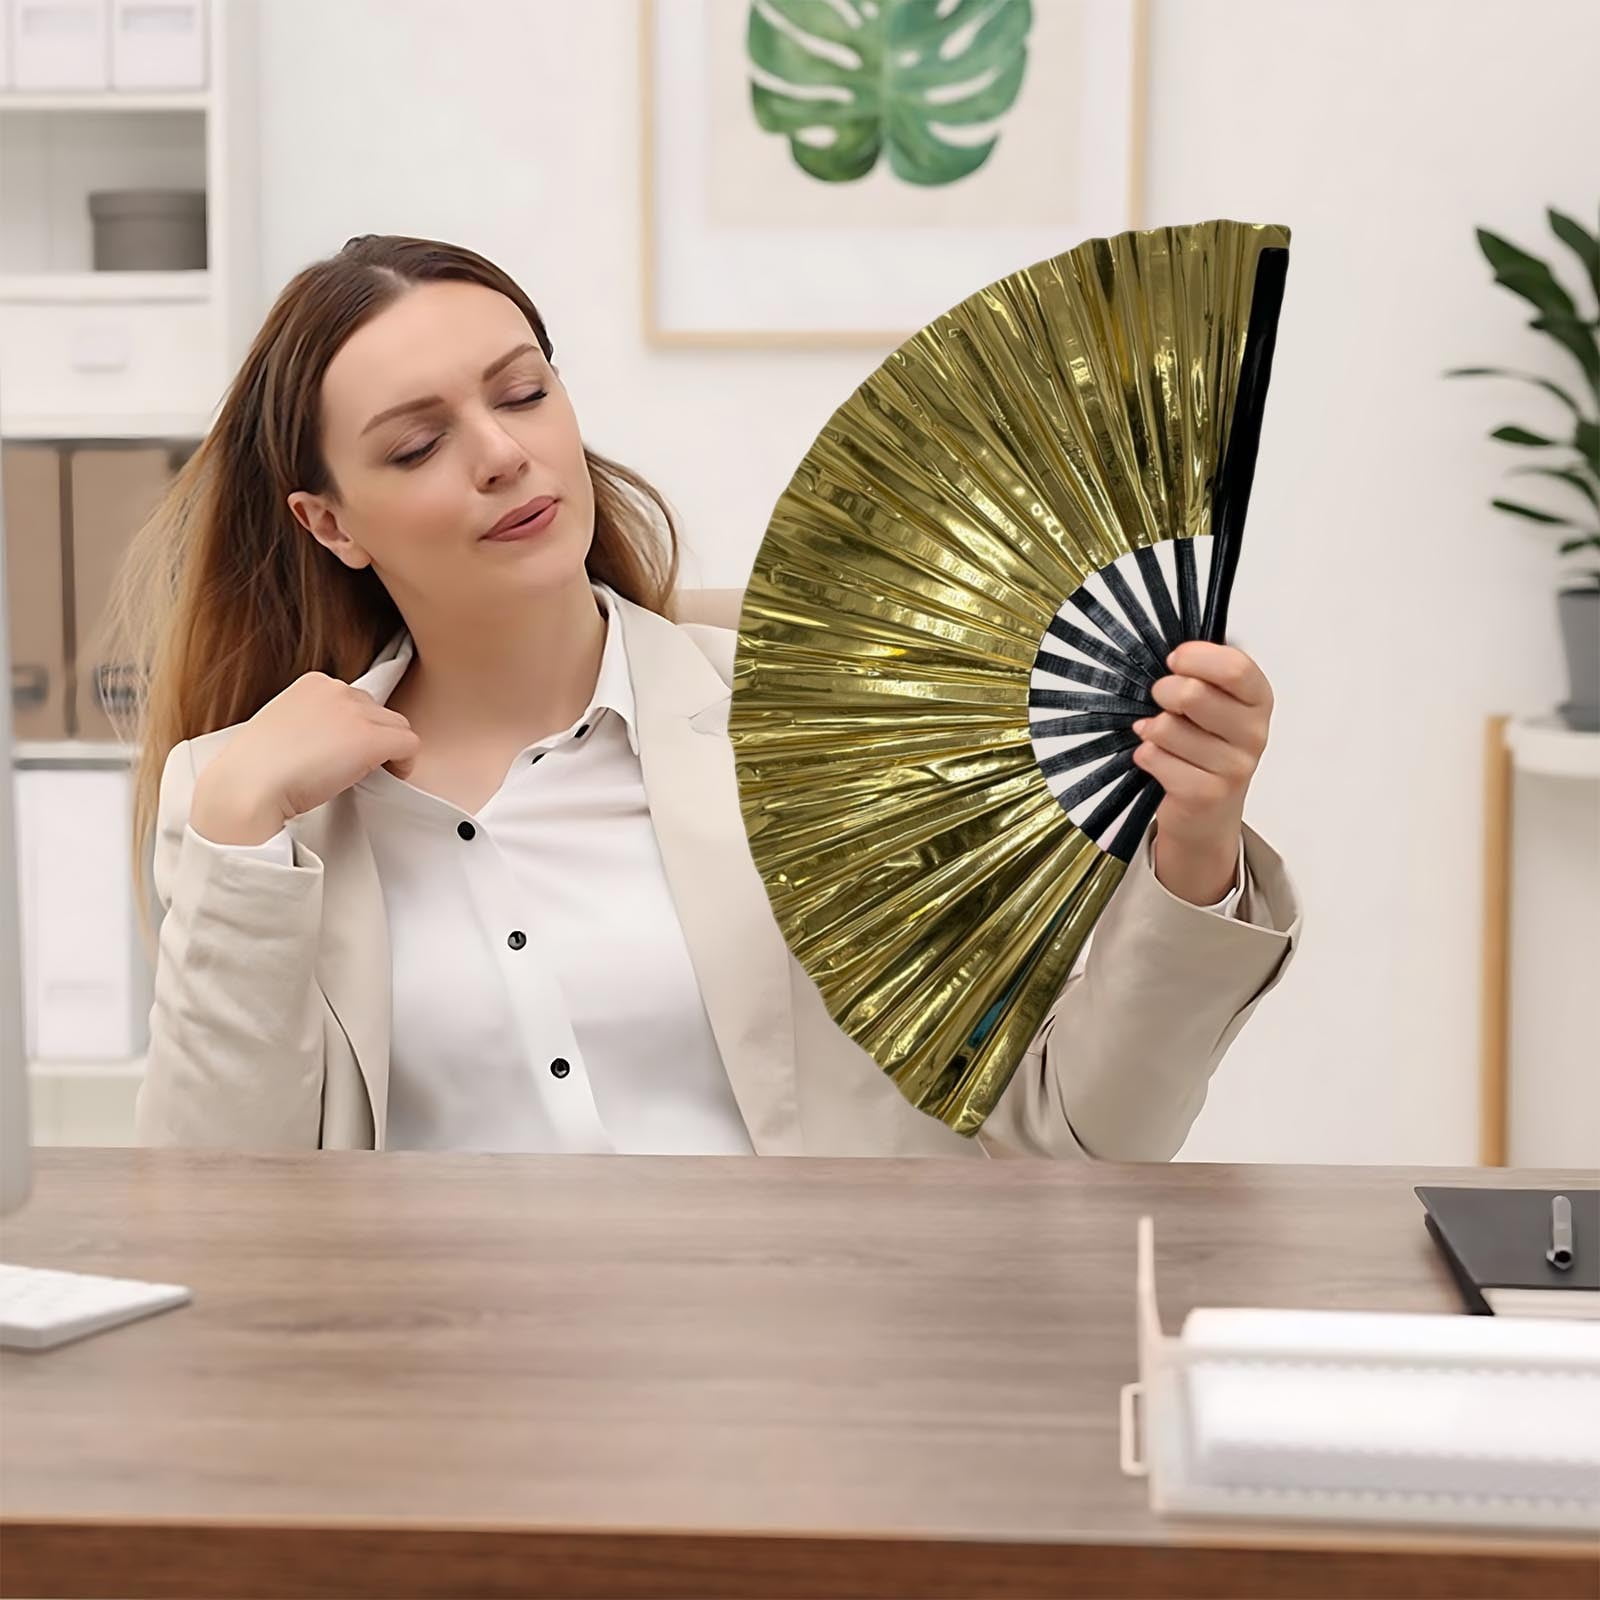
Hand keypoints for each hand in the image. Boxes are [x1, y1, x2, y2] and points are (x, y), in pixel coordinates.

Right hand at [190, 673, 419, 846]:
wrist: (249, 786)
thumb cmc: (256, 769)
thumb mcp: (283, 727)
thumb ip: (314, 722)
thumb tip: (338, 740)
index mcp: (314, 683)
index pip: (355, 700)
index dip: (355, 728)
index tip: (343, 751)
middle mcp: (338, 689)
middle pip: (379, 712)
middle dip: (373, 738)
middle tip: (356, 766)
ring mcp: (355, 712)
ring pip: (397, 727)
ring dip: (389, 750)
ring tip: (367, 774)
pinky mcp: (370, 738)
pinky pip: (410, 745)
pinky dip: (405, 763)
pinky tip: (386, 778)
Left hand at [1130, 642, 1272, 905]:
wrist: (1208, 814)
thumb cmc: (1206, 746)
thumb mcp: (1215, 705)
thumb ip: (1202, 676)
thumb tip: (1174, 656)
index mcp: (1259, 699)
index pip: (1235, 667)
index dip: (1195, 658)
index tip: (1174, 661)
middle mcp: (1254, 733)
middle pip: (1193, 694)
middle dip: (1163, 692)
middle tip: (1161, 700)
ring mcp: (1234, 767)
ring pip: (1167, 728)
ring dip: (1151, 729)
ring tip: (1158, 736)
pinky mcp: (1206, 793)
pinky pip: (1155, 758)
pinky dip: (1145, 755)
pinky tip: (1155, 759)